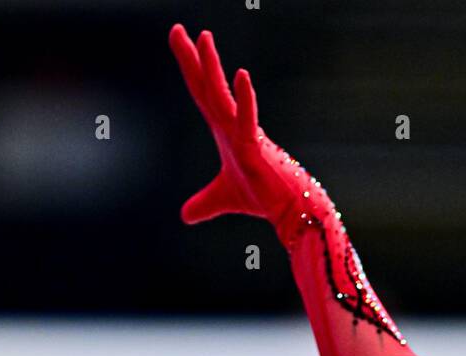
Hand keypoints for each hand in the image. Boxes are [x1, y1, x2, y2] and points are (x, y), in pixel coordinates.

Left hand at [168, 23, 325, 235]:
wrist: (289, 209)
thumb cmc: (262, 197)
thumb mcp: (222, 200)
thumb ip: (203, 204)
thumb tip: (184, 216)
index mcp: (225, 130)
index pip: (202, 93)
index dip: (190, 66)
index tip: (178, 38)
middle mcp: (233, 126)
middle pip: (207, 87)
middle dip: (192, 58)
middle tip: (176, 29)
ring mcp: (244, 135)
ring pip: (223, 97)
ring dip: (213, 68)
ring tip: (204, 37)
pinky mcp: (256, 149)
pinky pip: (248, 120)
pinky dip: (245, 98)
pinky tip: (242, 75)